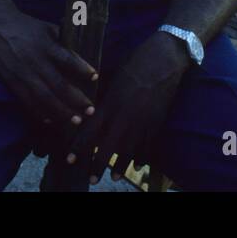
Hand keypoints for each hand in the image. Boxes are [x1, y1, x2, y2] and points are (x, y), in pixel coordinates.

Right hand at [0, 7, 97, 127]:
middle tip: (90, 110)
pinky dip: (40, 113)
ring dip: (61, 112)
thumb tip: (84, 53)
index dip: (82, 69)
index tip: (95, 77)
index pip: (68, 59)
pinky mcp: (12, 83)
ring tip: (76, 121)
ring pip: (45, 98)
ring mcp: (23, 74)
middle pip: (59, 85)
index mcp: (47, 46)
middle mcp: (36, 62)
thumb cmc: (27, 27)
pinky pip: (27, 102)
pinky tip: (52, 120)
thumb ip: (65, 41)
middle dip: (76, 100)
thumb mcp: (48, 29)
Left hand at [69, 33, 188, 183]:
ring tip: (114, 177)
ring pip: (130, 150)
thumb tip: (91, 109)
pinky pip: (148, 145)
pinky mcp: (158, 121)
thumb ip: (104, 96)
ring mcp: (143, 121)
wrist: (166, 58)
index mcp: (111, 103)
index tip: (70, 160)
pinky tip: (137, 165)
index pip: (91, 131)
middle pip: (109, 147)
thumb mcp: (114, 76)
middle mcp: (125, 116)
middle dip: (98, 165)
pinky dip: (142, 156)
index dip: (79, 148)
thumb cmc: (136, 61)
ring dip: (120, 165)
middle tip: (92, 179)